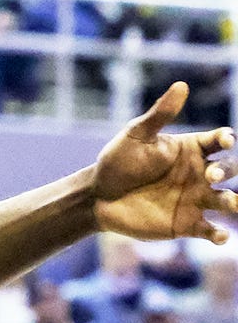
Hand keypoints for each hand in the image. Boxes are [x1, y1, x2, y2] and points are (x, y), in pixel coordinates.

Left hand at [92, 82, 237, 242]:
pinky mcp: (187, 224)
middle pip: (231, 169)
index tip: (222, 140)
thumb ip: (160, 115)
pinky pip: (210, 231)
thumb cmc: (117, 161)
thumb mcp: (136, 136)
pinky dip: (219, 234)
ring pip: (228, 200)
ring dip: (233, 202)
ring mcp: (196, 199)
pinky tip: (220, 237)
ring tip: (233, 204)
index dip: (226, 139)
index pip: (220, 141)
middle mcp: (201, 174)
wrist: (98, 196)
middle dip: (228, 170)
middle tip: (211, 174)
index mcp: (192, 150)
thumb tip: (181, 85)